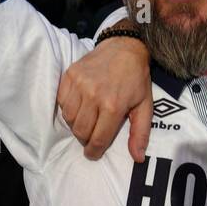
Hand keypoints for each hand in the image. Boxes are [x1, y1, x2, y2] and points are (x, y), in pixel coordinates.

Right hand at [57, 35, 152, 161]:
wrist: (124, 47)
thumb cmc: (136, 79)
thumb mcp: (145, 106)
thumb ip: (140, 133)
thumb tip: (138, 157)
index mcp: (113, 105)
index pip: (97, 139)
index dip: (94, 151)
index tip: (93, 154)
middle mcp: (94, 95)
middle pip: (80, 131)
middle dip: (85, 139)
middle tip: (92, 134)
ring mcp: (79, 84)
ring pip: (69, 118)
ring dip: (76, 124)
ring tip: (87, 119)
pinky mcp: (70, 75)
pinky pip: (61, 102)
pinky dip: (68, 108)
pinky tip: (80, 105)